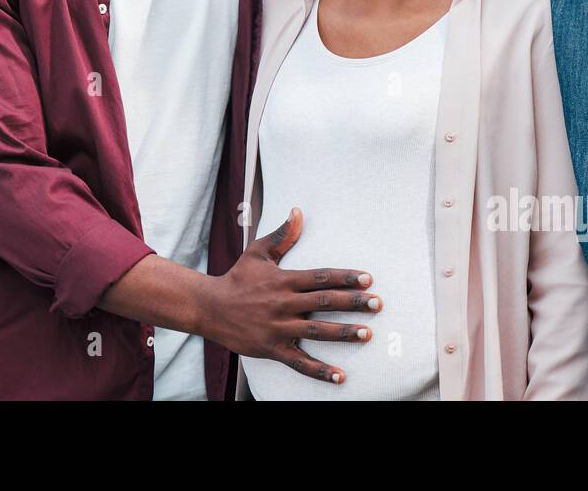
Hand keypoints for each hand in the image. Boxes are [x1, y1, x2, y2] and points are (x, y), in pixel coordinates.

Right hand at [199, 208, 378, 383]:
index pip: (320, 277)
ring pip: (316, 332)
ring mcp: (278, 328)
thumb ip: (281, 234)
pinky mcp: (272, 348)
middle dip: (352, 304)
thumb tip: (298, 211)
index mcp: (283, 280)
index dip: (345, 278)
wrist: (209, 307)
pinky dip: (319, 371)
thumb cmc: (237, 278)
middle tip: (377, 304)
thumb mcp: (257, 252)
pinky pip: (299, 362)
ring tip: (367, 334)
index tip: (368, 279)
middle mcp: (283, 304)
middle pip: (323, 303)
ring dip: (343, 333)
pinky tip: (340, 376)